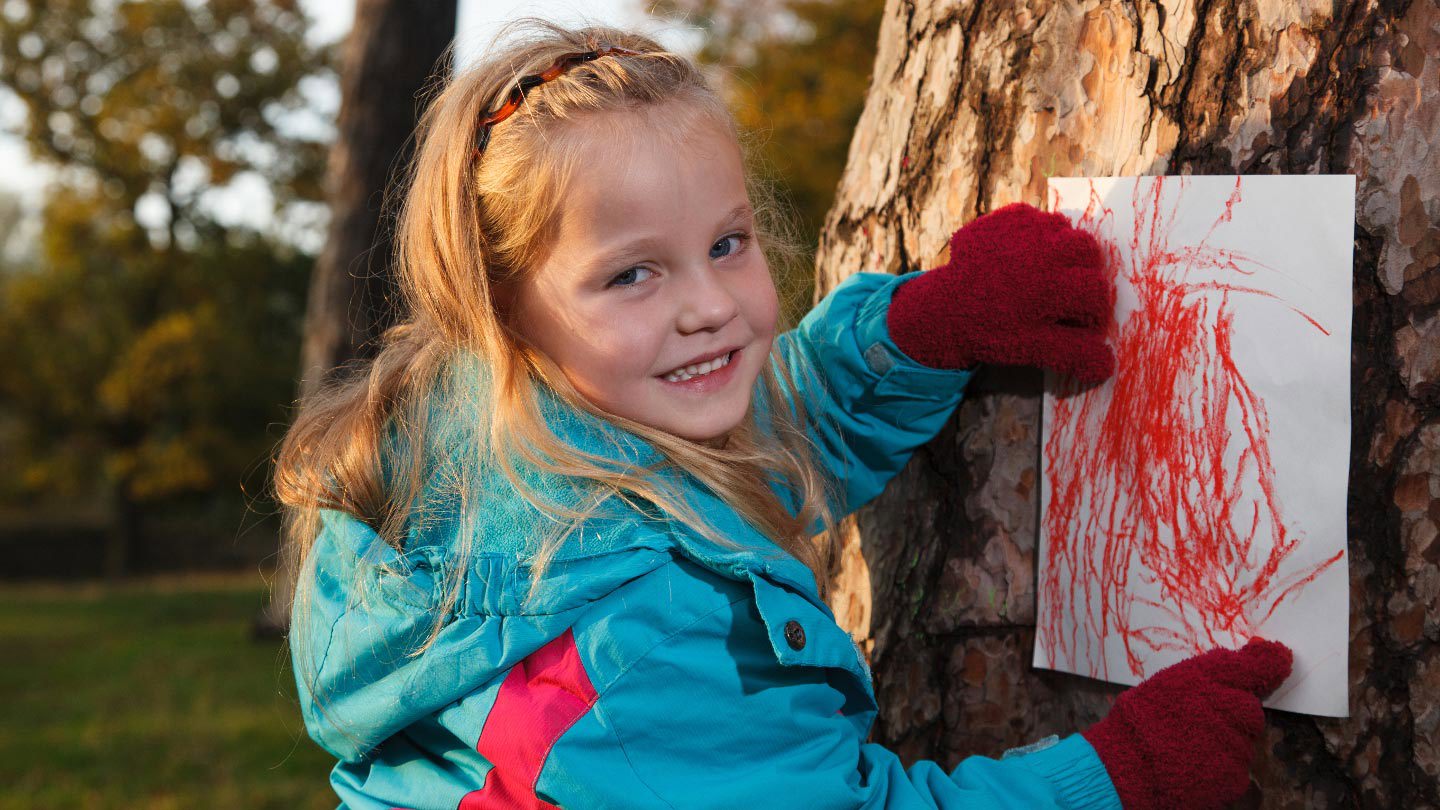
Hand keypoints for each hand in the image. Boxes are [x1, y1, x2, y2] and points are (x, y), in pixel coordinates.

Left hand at [885, 202, 1114, 382]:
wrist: (946, 307)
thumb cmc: (992, 329)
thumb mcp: (1032, 348)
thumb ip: (1073, 354)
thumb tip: (1108, 364)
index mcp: (1050, 287)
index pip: (1097, 291)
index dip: (1094, 311)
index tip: (1080, 324)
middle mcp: (1042, 251)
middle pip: (1089, 251)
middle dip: (1086, 274)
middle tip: (1067, 296)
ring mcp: (1024, 229)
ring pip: (1067, 230)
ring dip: (1065, 251)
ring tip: (1046, 276)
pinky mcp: (1008, 217)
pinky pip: (1039, 217)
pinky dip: (1039, 234)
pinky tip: (1023, 258)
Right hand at [1082, 638, 1293, 809]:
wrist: (1125, 768)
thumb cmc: (1138, 721)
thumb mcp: (1167, 682)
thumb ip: (1208, 672)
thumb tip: (1250, 653)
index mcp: (1203, 679)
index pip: (1251, 666)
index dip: (1269, 662)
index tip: (1281, 656)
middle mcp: (1226, 707)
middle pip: (1251, 709)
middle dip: (1235, 714)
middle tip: (1202, 722)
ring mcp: (1234, 743)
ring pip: (1243, 740)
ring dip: (1226, 742)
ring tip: (1190, 746)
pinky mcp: (1235, 774)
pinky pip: (1238, 768)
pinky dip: (1222, 768)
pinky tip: (1196, 764)